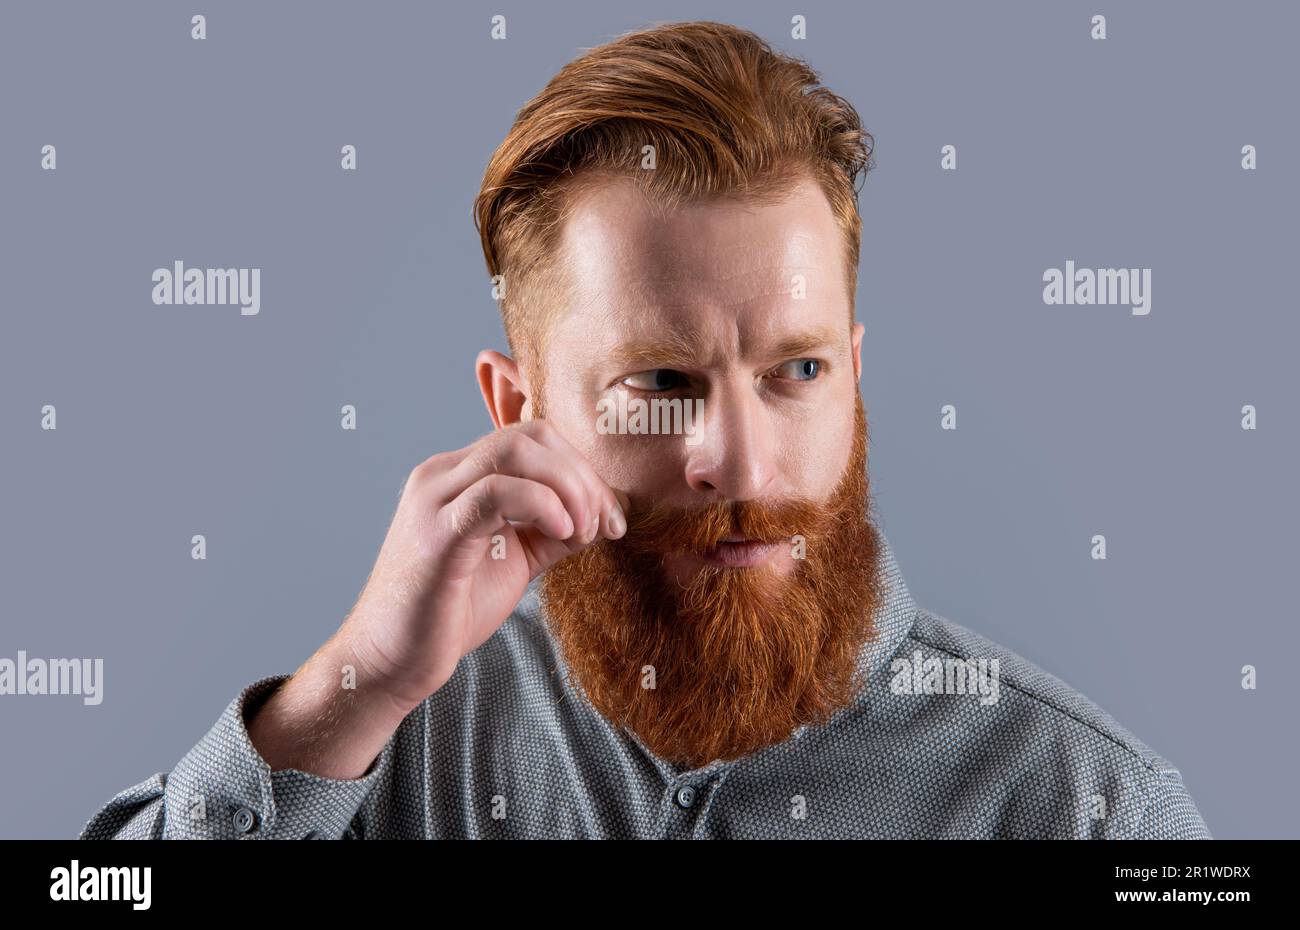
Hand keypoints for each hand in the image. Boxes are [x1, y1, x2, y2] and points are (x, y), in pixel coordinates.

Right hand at [339, 419, 626, 712]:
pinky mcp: (438, 533)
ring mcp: (436, 499)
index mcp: (459, 475)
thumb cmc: (449, 612)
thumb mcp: (516, 560)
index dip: (582, 470)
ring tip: (582, 532)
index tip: (611, 519)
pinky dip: (543, 504)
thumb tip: (604, 514)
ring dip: (568, 487)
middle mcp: (442, 474)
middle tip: (604, 525)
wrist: (391, 662)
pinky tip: (562, 534)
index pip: (533, 440)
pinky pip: (496, 492)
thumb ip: (554, 532)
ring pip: (515, 450)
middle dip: (581, 475)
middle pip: (530, 436)